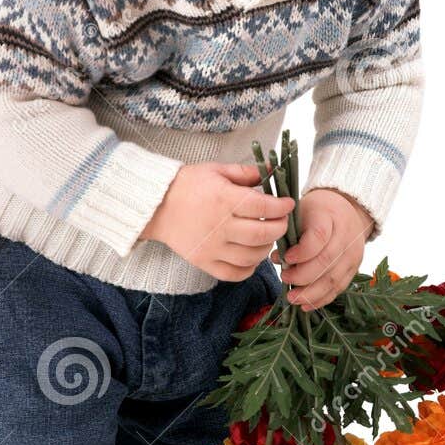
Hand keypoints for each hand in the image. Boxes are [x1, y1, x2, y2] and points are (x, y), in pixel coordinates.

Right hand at [140, 163, 294, 278]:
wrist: (155, 206)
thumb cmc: (187, 185)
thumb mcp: (216, 170)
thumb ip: (246, 172)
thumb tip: (273, 170)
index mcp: (224, 199)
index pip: (263, 206)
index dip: (282, 206)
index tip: (289, 204)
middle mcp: (220, 226)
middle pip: (263, 234)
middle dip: (280, 227)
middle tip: (282, 221)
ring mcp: (212, 248)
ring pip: (252, 256)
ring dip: (266, 248)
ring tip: (266, 237)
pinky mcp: (204, 262)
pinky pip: (235, 273)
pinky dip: (249, 268)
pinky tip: (251, 256)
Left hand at [271, 187, 373, 310]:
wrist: (347, 210)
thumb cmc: (317, 212)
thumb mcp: (302, 212)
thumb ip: (288, 234)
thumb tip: (276, 259)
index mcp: (329, 216)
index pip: (318, 237)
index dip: (301, 252)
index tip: (285, 258)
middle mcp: (346, 236)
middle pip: (326, 262)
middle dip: (302, 276)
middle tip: (285, 278)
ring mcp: (353, 254)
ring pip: (333, 279)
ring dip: (310, 293)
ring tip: (292, 298)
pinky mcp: (354, 268)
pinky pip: (338, 288)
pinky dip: (321, 299)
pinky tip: (306, 305)